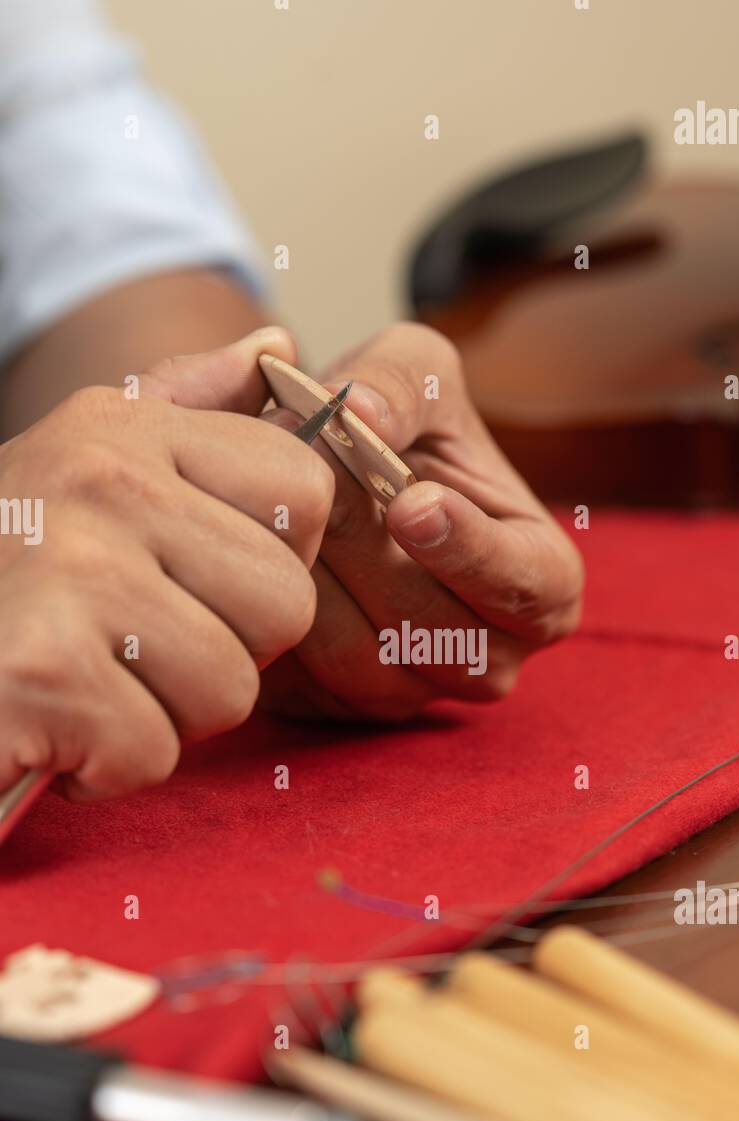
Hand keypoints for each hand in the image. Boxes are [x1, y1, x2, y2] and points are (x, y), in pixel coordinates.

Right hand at [0, 328, 333, 799]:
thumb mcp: (84, 464)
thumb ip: (190, 410)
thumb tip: (280, 347)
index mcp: (128, 428)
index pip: (306, 488)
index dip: (268, 561)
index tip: (189, 579)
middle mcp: (104, 482)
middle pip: (286, 604)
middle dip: (221, 652)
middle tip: (126, 647)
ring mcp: (72, 570)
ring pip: (230, 690)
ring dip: (160, 716)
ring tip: (82, 683)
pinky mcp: (43, 669)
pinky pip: (154, 753)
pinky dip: (102, 766)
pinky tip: (46, 724)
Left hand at [259, 323, 583, 720]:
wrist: (325, 474)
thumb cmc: (396, 421)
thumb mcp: (413, 369)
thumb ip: (397, 381)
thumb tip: (361, 412)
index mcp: (544, 581)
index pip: (532, 587)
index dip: (471, 550)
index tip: (411, 503)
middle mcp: (491, 655)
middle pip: (432, 630)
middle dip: (364, 544)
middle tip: (308, 464)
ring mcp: (417, 693)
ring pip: (362, 659)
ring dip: (314, 573)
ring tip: (286, 496)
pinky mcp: (344, 710)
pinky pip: (307, 682)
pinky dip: (280, 612)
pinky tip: (263, 546)